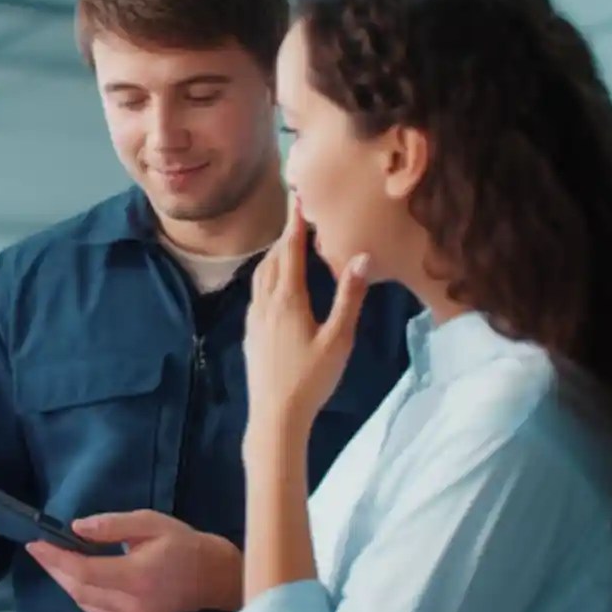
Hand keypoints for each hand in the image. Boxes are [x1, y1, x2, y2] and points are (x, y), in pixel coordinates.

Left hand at [26, 510, 241, 611]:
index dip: (56, 559)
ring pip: (85, 604)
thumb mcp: (149, 522)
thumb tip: (76, 528)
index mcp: (137, 578)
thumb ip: (111, 525)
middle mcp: (132, 606)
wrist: (213, 577)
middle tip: (40, 550)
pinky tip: (79, 578)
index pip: (84, 571)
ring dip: (67, 582)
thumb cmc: (182, 544)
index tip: (35, 544)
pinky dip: (84, 595)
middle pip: (79, 590)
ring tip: (56, 561)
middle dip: (56, 569)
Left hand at [244, 197, 370, 449]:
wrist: (274, 415)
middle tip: (297, 214)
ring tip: (288, 243)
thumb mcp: (339, 339)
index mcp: (288, 299)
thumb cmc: (311, 379)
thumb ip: (350, 297)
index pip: (290, 250)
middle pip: (273, 258)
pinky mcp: (250, 333)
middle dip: (286, 235)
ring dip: (274, 254)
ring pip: (261, 275)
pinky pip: (256, 292)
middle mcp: (265, 302)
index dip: (295, 222)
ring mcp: (254, 318)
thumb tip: (361, 257)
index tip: (298, 196)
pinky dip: (267, 275)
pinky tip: (274, 283)